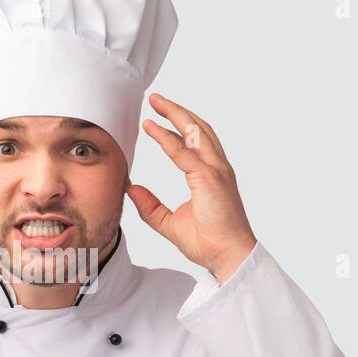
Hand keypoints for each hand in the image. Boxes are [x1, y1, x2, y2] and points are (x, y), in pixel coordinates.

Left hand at [126, 93, 257, 281]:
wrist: (227, 257)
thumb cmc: (208, 242)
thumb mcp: (168, 222)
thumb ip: (150, 206)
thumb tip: (130, 189)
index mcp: (211, 176)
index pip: (193, 143)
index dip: (174, 128)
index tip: (153, 119)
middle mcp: (217, 168)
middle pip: (198, 129)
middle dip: (176, 111)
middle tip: (155, 99)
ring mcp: (216, 172)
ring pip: (195, 132)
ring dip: (175, 114)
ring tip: (156, 102)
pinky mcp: (210, 179)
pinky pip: (184, 154)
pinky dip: (167, 139)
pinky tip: (152, 129)